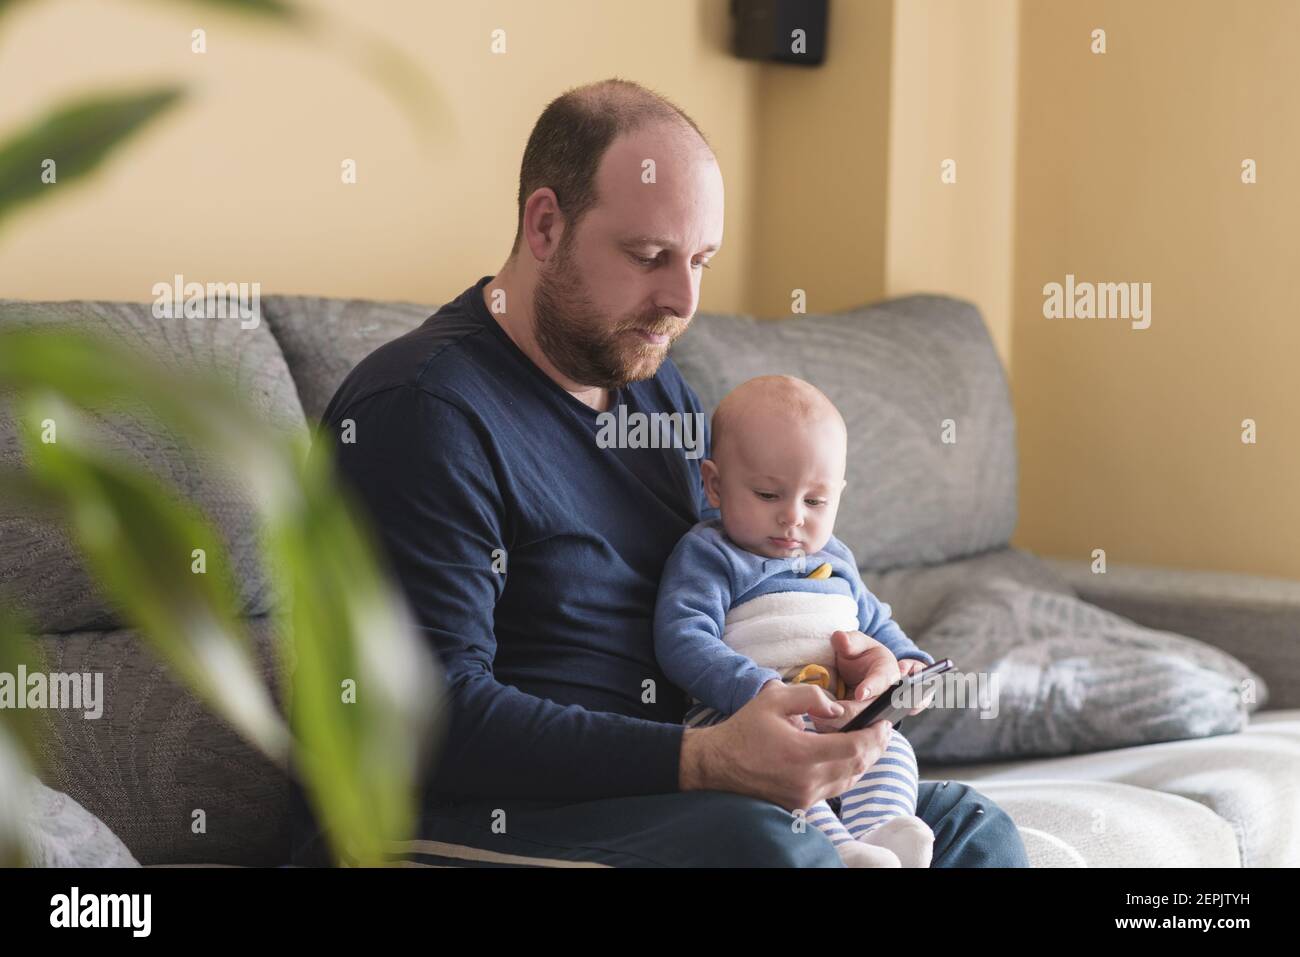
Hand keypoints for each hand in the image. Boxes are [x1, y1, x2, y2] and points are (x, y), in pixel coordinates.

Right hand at [679, 679, 892, 812]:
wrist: (717, 764)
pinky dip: (848, 773)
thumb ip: (810, 696)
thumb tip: (838, 709)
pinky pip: (835, 789)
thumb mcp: (774, 699)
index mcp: (803, 753)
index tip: (884, 722)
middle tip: (884, 730)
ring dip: (864, 761)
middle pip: (857, 767)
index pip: (855, 748)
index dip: (876, 736)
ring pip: (849, 780)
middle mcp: (808, 780)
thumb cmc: (745, 729)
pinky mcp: (800, 803)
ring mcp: (805, 796)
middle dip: (876, 747)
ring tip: (871, 742)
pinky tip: (849, 757)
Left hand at [806, 642, 937, 731]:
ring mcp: (876, 713)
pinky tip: (816, 723)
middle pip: (868, 710)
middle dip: (846, 712)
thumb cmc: (861, 656)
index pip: (882, 680)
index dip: (871, 687)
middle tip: (821, 711)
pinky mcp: (863, 725)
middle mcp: (885, 696)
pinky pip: (850, 732)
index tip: (860, 693)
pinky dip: (834, 730)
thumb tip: (839, 638)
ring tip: (815, 717)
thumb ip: (849, 641)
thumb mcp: (857, 644)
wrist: (864, 673)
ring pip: (859, 724)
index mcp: (887, 673)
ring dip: (837, 723)